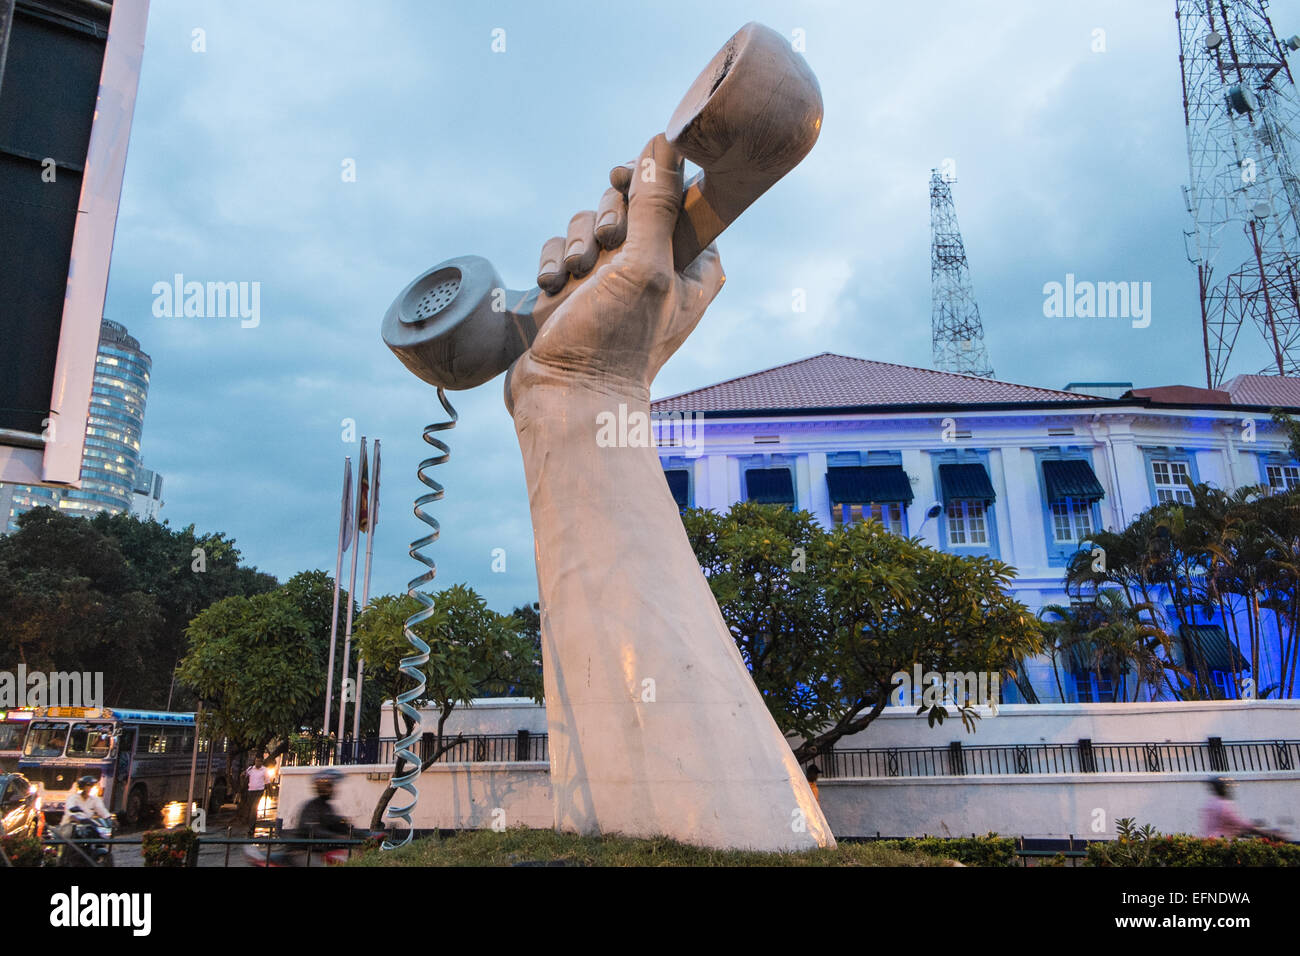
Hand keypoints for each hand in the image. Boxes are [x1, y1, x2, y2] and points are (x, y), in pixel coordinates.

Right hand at [506, 134, 724, 409]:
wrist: (566, 398)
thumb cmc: (616, 342)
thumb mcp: (644, 265)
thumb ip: (654, 202)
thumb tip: (663, 141)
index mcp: (694, 263)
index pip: (680, 193)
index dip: (650, 181)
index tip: (626, 178)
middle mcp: (657, 265)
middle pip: (628, 200)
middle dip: (606, 218)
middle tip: (605, 245)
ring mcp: (614, 277)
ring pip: (589, 222)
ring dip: (576, 244)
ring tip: (573, 278)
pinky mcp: (576, 287)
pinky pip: (561, 247)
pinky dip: (554, 262)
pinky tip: (552, 287)